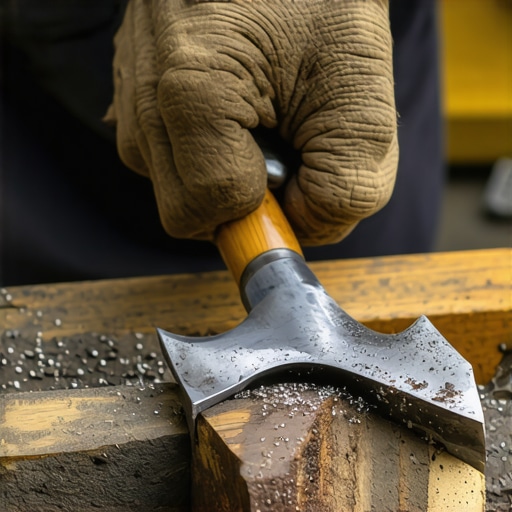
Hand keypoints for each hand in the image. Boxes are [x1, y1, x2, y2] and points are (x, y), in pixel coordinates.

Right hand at [107, 0, 397, 244]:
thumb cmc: (322, 3)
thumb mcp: (362, 95)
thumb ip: (346, 188)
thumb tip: (301, 228)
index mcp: (190, 89)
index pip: (212, 207)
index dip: (266, 209)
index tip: (298, 174)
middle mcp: (144, 97)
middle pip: (189, 212)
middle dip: (245, 199)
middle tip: (284, 143)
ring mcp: (131, 98)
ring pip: (180, 191)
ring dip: (230, 174)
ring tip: (262, 114)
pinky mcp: (134, 100)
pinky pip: (173, 164)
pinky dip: (211, 156)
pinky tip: (236, 111)